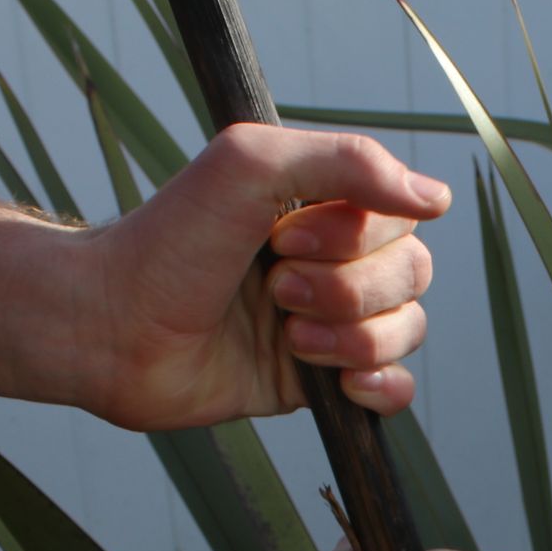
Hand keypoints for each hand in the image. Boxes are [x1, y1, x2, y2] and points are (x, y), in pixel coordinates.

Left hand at [77, 126, 448, 429]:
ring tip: (286, 335)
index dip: (356, 235)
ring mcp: (329, 322)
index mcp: (323, 205)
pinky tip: (341, 383)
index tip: (282, 237)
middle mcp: (334, 261)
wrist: (113, 330)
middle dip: (349, 288)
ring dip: (351, 336)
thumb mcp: (251, 164)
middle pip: (412, 275)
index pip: (401, 217)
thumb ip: (348, 161)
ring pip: (407, 330)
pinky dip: (379, 386)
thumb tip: (438, 199)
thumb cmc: (169, 240)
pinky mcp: (318, 384)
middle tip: (275, 288)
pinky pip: (394, 389)